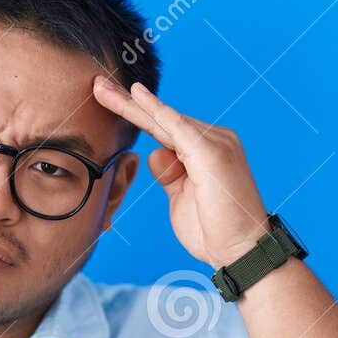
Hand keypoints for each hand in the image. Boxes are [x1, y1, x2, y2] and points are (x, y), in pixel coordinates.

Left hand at [92, 74, 270, 266]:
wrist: (240, 252)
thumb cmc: (214, 231)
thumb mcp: (181, 198)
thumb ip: (169, 173)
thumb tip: (155, 152)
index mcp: (206, 150)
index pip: (164, 128)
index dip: (136, 115)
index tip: (108, 102)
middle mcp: (214, 140)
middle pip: (162, 118)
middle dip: (127, 103)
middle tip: (97, 85)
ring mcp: (215, 143)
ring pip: (165, 119)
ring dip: (132, 105)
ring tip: (102, 89)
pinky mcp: (212, 152)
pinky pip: (178, 127)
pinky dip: (157, 111)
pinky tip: (137, 96)